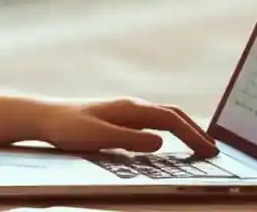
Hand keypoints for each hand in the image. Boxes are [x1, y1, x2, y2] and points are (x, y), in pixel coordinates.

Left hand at [34, 97, 217, 156]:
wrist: (42, 117)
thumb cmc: (67, 127)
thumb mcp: (100, 136)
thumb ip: (130, 139)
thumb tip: (161, 142)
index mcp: (130, 108)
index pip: (171, 119)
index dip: (193, 136)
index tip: (209, 152)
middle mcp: (131, 106)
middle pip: (172, 114)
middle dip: (195, 131)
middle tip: (213, 150)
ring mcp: (124, 110)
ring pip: (163, 116)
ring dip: (184, 128)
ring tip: (199, 145)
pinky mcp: (117, 117)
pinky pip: (152, 121)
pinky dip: (169, 129)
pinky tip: (169, 141)